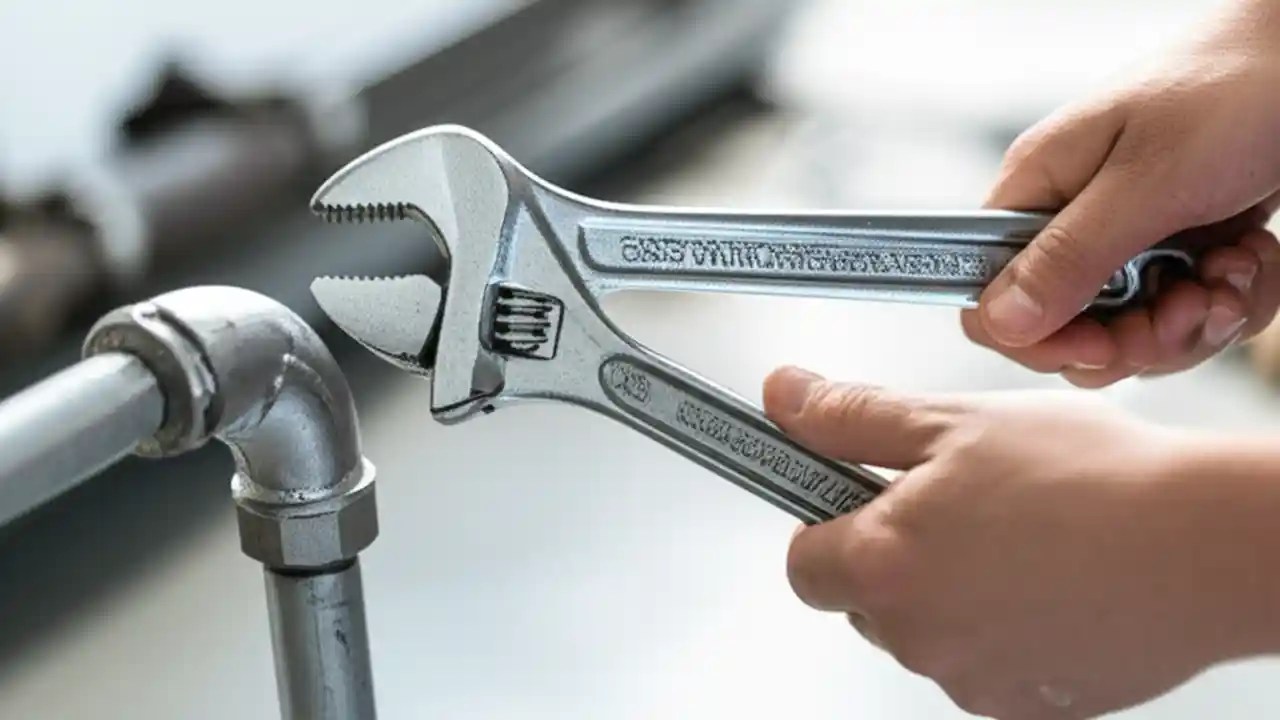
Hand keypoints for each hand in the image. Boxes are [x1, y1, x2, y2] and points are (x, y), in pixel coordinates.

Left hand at [763, 367, 1279, 718]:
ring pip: (929, 633)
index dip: (825, 526)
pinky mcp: (1027, 706)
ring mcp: (973, 681)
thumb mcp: (952, 421)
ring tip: (1020, 537)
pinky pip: (986, 664)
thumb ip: (852, 416)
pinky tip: (1050, 582)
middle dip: (895, 555)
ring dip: (952, 592)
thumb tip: (786, 396)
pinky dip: (1003, 629)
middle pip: (867, 601)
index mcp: (884, 564)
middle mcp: (918, 637)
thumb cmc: (1088, 476)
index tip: (859, 499)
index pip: (803, 565)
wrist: (1201, 544)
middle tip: (959, 505)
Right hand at [969, 0, 1279, 386]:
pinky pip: (1189, 315)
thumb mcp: (1149, 180)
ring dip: (1197, 320)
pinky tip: (1252, 256)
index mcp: (1038, 193)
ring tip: (1232, 269)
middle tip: (1188, 302)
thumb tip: (999, 321)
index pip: (990, 299)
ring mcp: (1128, 239)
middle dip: (1139, 338)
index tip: (1098, 342)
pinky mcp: (1179, 248)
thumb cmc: (1233, 87)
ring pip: (1135, 334)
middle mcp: (1073, 222)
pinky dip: (1233, 299)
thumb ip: (1070, 256)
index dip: (1036, 337)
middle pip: (1068, 331)